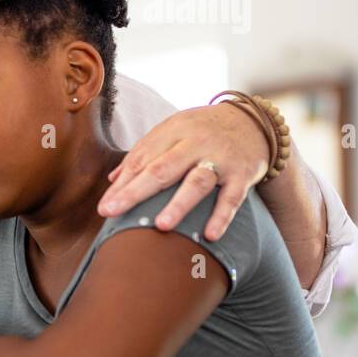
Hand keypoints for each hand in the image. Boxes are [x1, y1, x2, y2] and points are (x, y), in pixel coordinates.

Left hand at [98, 103, 267, 240]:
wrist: (253, 120)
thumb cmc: (202, 131)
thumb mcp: (173, 131)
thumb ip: (144, 153)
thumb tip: (113, 180)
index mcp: (173, 132)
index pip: (142, 159)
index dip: (122, 184)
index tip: (104, 207)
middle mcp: (195, 144)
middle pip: (162, 169)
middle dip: (135, 192)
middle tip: (113, 212)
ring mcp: (220, 159)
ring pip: (197, 182)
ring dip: (179, 204)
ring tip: (161, 226)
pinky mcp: (243, 173)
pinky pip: (232, 197)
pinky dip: (222, 216)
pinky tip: (210, 235)